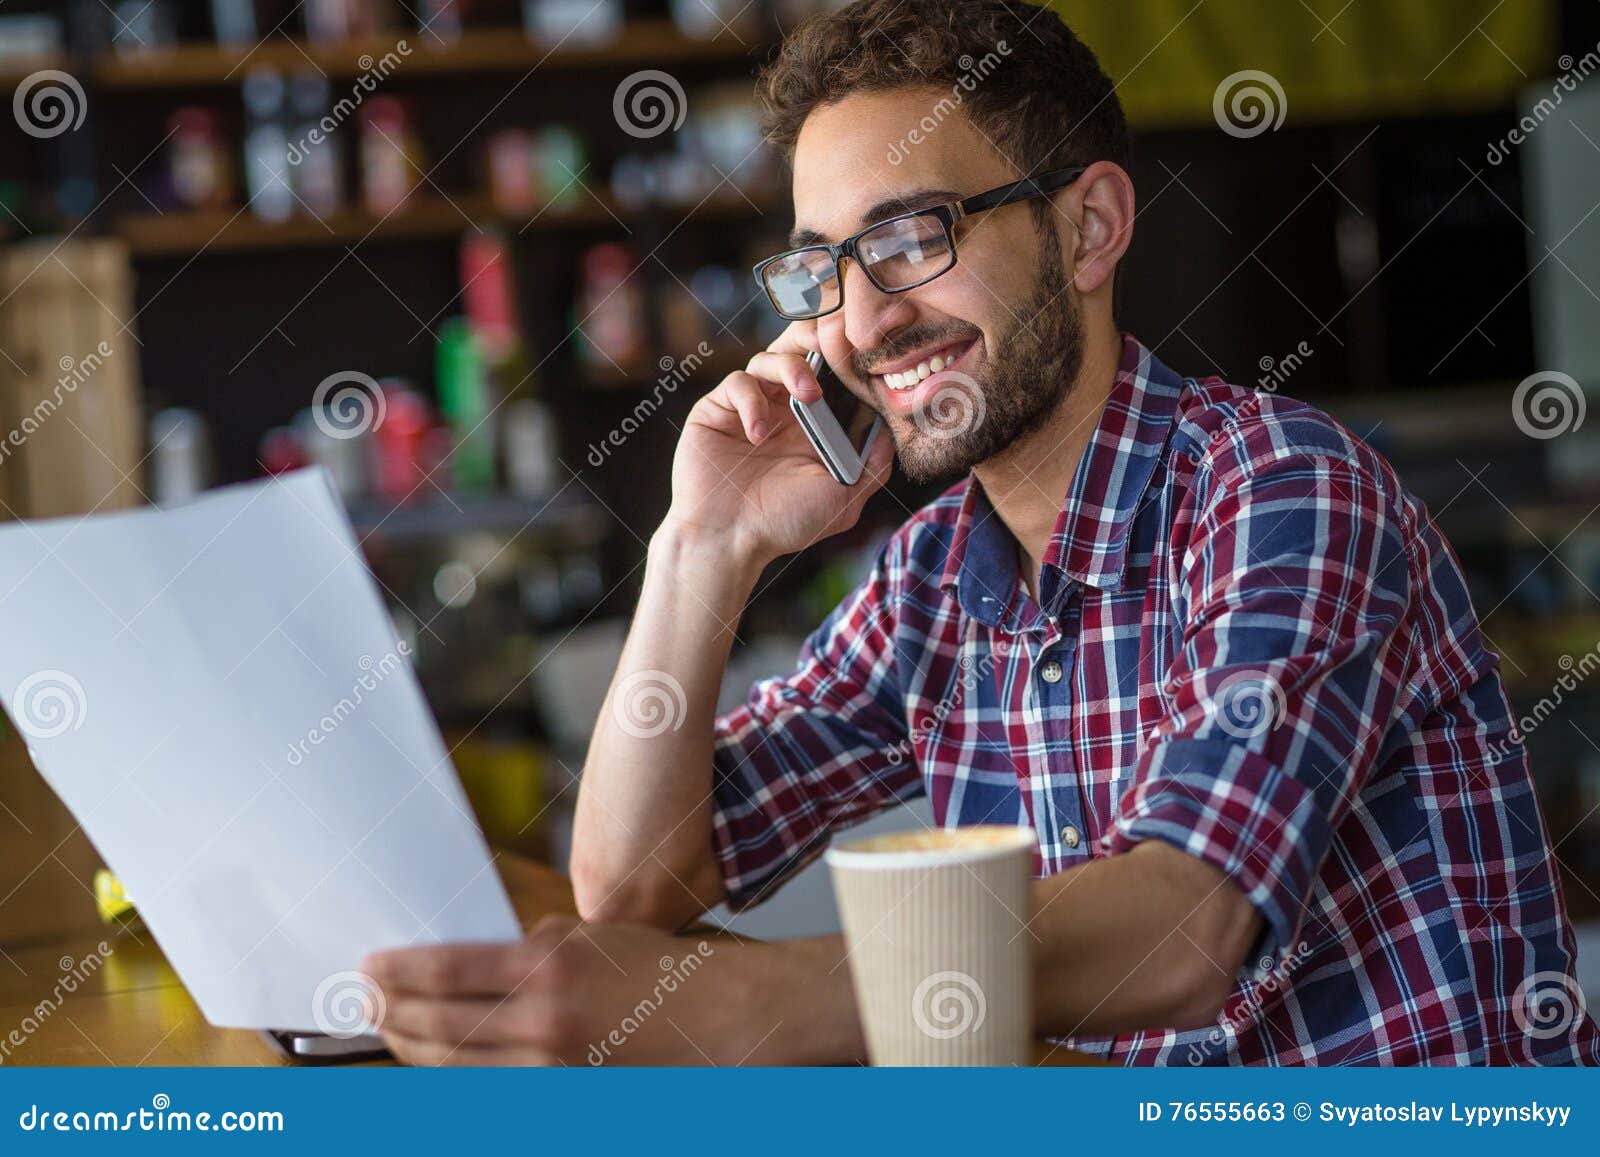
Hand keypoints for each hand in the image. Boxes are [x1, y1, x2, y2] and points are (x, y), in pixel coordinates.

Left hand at [363, 916, 760, 1065]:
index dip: (400, 971)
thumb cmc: (655, 967)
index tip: (368, 966)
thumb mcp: (589, 936)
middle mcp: (542, 1022)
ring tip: (389, 1027)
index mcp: (548, 969)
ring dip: (412, 1046)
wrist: (710, 1018)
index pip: (449, 971)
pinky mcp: (560, 1095)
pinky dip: (456, 1073)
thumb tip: (475, 962)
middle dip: (393, 1013)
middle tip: (365, 999)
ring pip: (456, 1065)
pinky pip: (491, 1087)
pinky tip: (436, 1060)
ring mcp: (550, 1067)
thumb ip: (531, 947)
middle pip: (441, 1025)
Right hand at [665, 323, 892, 567]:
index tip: (862, 350)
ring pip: (768, 358)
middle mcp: (781, 409)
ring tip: (805, 395)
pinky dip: (752, 401)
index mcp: (813, 423)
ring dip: (792, 367)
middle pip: (797, 349)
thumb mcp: (842, 500)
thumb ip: (872, 467)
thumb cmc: (784, 524)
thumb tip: (892, 433)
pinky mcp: (717, 410)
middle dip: (814, 336)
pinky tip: (759, 434)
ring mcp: (749, 407)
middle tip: (830, 342)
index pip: (830, 372)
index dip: (843, 356)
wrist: (728, 541)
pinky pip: (737, 383)